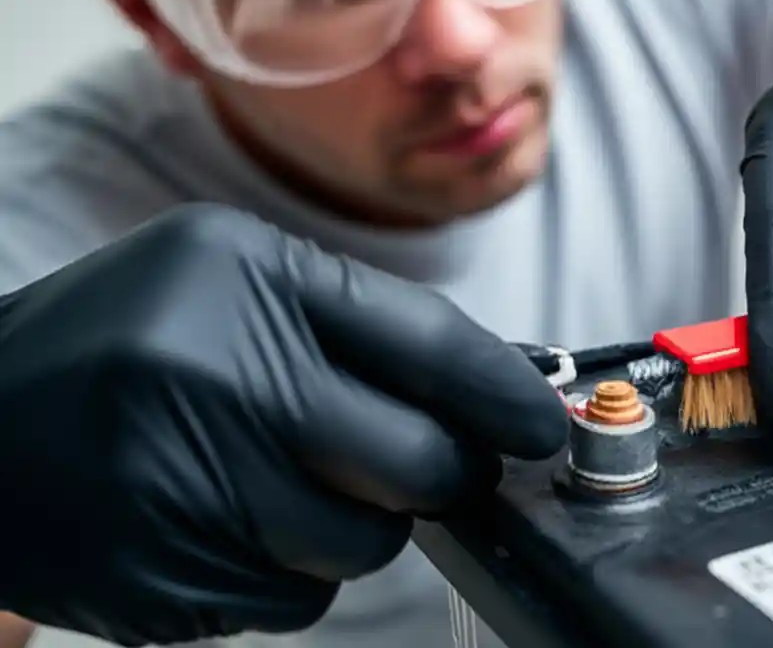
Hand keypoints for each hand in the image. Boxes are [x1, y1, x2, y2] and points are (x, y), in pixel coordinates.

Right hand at [0, 205, 566, 645]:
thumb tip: (500, 388)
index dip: (505, 395)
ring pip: (362, 546)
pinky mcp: (161, 580)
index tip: (545, 428)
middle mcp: (214, 375)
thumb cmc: (123, 340)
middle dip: (442, 476)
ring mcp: (182, 487)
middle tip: (429, 467)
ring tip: (276, 477)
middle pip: (415, 466)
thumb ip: (362, 326)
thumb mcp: (230, 278)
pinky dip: (284, 570)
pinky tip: (222, 520)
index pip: (427, 344)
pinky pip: (291, 601)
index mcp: (243, 276)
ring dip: (353, 526)